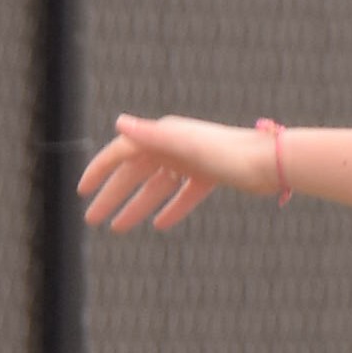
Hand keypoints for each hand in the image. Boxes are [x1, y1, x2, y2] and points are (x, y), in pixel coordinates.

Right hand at [77, 115, 274, 231]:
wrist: (270, 162)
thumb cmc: (229, 153)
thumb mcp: (186, 146)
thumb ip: (152, 135)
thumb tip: (118, 122)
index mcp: (163, 135)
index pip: (121, 152)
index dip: (99, 171)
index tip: (81, 192)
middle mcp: (174, 145)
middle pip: (135, 174)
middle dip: (112, 196)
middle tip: (92, 220)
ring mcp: (191, 161)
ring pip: (157, 187)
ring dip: (136, 207)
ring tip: (118, 230)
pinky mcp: (210, 176)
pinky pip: (184, 194)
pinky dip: (171, 208)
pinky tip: (160, 225)